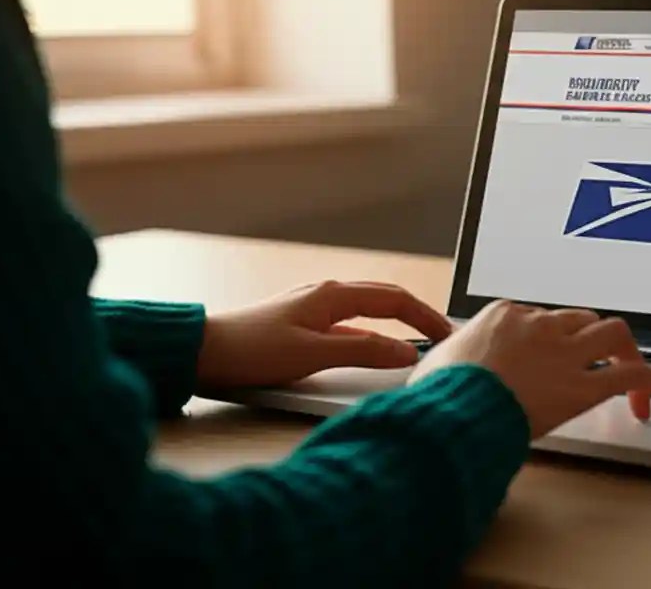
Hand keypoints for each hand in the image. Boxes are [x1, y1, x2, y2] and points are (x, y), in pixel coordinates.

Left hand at [196, 280, 451, 389]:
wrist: (201, 352)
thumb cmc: (251, 350)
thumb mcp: (314, 355)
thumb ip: (364, 352)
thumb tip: (406, 352)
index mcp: (333, 296)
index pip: (395, 300)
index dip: (426, 317)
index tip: (449, 335)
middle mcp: (325, 296)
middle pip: (384, 300)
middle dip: (417, 316)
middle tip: (443, 336)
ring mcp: (312, 309)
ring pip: (367, 312)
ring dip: (395, 323)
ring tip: (416, 342)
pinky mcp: (300, 325)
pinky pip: (349, 325)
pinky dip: (372, 334)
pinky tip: (373, 350)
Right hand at [409, 300, 650, 436]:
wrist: (455, 413)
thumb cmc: (441, 393)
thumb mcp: (439, 361)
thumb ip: (455, 355)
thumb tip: (448, 362)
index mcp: (505, 315)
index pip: (538, 316)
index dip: (547, 336)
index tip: (547, 353)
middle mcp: (540, 326)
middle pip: (578, 319)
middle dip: (588, 336)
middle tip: (593, 358)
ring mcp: (564, 354)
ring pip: (610, 333)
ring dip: (623, 347)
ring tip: (632, 366)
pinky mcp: (583, 386)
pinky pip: (629, 375)